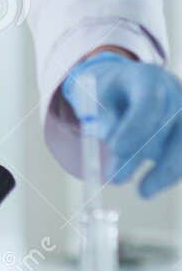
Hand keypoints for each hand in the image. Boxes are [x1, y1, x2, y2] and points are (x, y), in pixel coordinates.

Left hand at [61, 53, 181, 197]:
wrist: (130, 86)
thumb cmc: (110, 94)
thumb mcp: (96, 99)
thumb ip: (104, 120)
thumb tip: (117, 152)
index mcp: (146, 77)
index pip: (147, 101)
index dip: (134, 126)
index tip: (115, 149)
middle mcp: (173, 91)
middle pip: (167, 124)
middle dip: (141, 154)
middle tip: (116, 179)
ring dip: (166, 172)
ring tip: (143, 193)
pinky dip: (172, 173)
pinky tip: (155, 185)